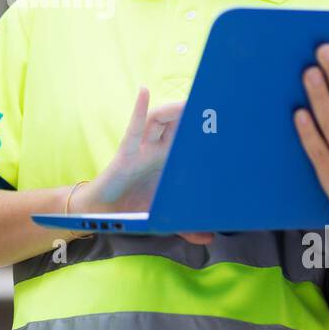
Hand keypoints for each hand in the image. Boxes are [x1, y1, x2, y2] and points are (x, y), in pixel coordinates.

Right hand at [72, 87, 211, 244]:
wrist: (103, 215)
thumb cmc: (133, 209)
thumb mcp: (164, 217)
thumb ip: (185, 227)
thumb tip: (209, 238)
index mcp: (169, 161)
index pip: (190, 138)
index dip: (204, 127)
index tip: (225, 117)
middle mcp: (157, 150)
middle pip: (178, 124)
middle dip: (193, 113)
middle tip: (213, 100)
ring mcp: (142, 148)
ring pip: (160, 120)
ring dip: (174, 108)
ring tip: (189, 101)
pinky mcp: (126, 152)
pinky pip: (134, 127)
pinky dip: (140, 108)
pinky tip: (145, 91)